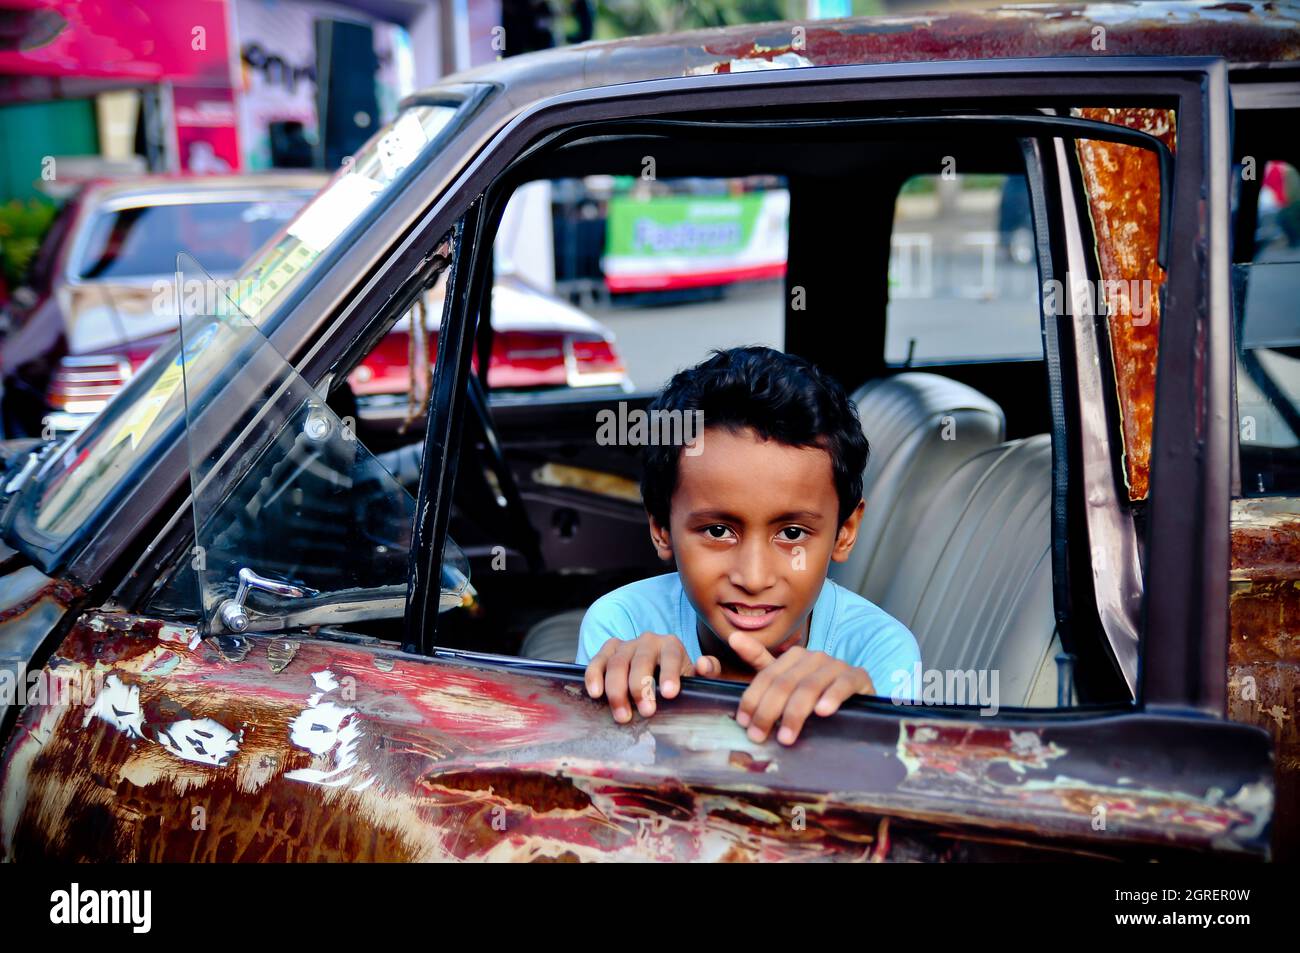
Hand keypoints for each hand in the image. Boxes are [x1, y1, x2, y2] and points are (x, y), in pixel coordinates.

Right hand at [585, 633, 720, 722]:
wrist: (657, 672)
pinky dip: (594, 675)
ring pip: (617, 662)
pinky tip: (595, 693)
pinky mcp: (608, 651)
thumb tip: (704, 664)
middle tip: (646, 712)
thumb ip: (709, 672)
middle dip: (641, 687)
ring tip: (622, 716)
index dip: (669, 674)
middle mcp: (648, 640)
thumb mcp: (696, 677)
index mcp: (672, 645)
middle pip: (641, 660)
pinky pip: (598, 660)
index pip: (670, 656)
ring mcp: (626, 645)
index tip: (669, 694)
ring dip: (617, 690)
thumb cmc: (678, 679)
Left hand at [729, 632, 873, 745]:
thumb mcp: (785, 683)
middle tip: (759, 736)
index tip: (744, 723)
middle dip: (768, 711)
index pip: (766, 676)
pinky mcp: (858, 677)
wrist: (857, 705)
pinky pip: (843, 685)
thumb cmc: (816, 699)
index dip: (753, 699)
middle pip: (785, 683)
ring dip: (795, 713)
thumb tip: (734, 636)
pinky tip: (822, 713)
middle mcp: (814, 657)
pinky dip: (832, 697)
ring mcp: (837, 666)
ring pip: (810, 686)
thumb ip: (759, 662)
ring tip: (786, 737)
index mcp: (793, 656)